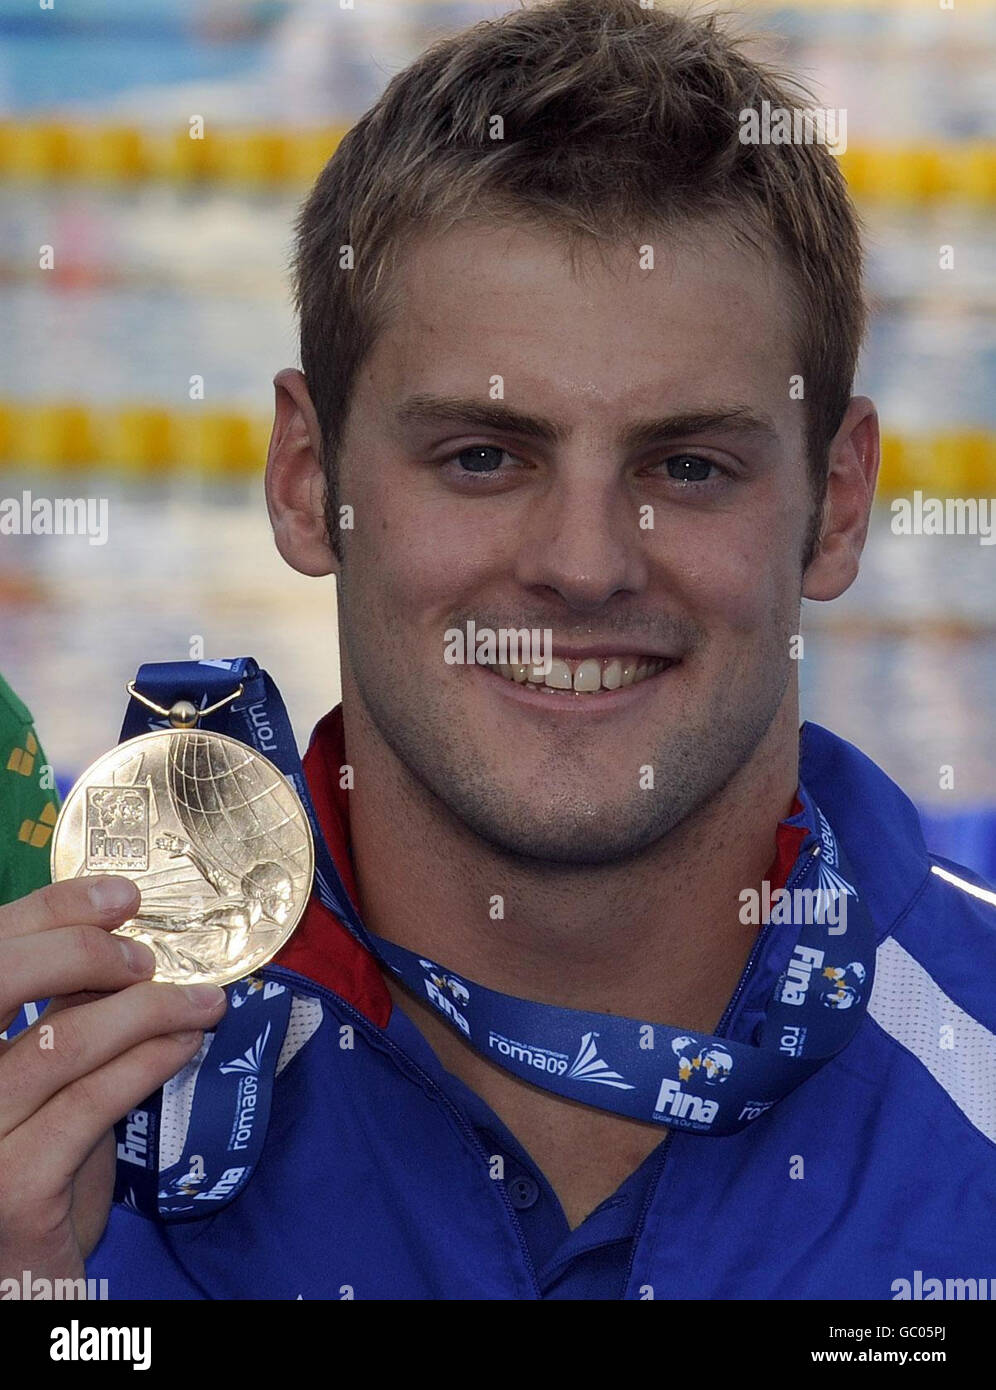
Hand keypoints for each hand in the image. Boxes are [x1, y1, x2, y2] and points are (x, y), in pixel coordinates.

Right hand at [0, 876, 226, 1284]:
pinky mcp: (12, 1184)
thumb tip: (114, 945)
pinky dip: (146, 1065)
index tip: (121, 896)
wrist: (24, 1274)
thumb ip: (60, 1015)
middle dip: (85, 950)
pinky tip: (183, 1047)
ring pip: (60, 1042)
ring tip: (201, 1004)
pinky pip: (88, 1104)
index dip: (51, 911)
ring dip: (145, 1012)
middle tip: (150, 957)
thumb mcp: (40, 1081)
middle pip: (1, 981)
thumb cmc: (35, 1164)